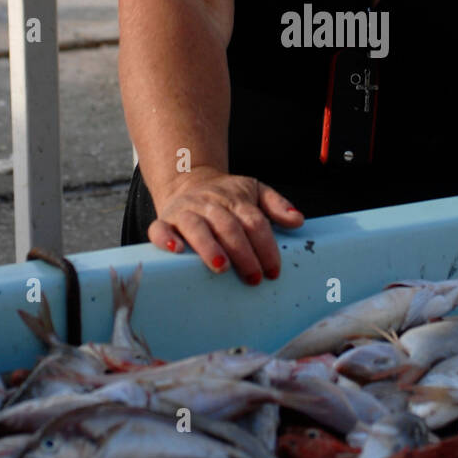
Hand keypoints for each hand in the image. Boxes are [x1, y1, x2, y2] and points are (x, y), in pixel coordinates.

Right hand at [147, 166, 303, 283]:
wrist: (189, 180)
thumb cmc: (227, 195)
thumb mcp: (255, 191)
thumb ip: (277, 205)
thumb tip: (298, 220)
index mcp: (236, 200)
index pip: (255, 222)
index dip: (266, 246)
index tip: (273, 271)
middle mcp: (210, 204)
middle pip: (229, 226)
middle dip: (243, 253)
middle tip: (253, 277)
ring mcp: (186, 211)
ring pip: (196, 227)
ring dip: (209, 247)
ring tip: (221, 268)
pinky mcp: (164, 220)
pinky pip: (159, 229)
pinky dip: (166, 239)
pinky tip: (176, 251)